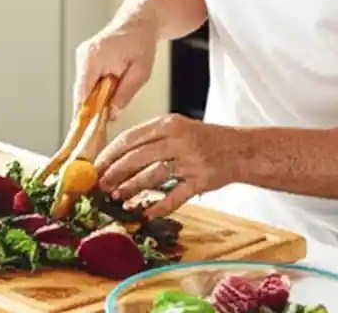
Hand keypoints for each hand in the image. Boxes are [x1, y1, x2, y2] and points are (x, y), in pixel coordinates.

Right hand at [74, 22, 156, 122]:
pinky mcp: (85, 60)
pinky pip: (87, 82)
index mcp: (93, 57)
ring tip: (114, 98)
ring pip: (84, 89)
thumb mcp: (141, 71)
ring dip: (97, 98)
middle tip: (107, 120)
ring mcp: (82, 58)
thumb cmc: (141, 43)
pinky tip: (110, 90)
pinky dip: (97, 91)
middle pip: (81, 93)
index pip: (82, 92)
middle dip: (94, 107)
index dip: (86, 113)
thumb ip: (125, 93)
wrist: (138, 23)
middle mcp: (83, 56)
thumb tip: (111, 113)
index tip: (87, 131)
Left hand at [93, 113, 239, 218]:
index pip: (130, 138)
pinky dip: (159, 206)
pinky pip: (175, 196)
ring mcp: (190, 161)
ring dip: (131, 188)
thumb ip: (151, 138)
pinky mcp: (200, 181)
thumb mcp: (177, 128)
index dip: (110, 153)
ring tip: (117, 196)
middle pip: (137, 157)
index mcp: (168, 124)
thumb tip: (117, 155)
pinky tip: (146, 213)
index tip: (96, 166)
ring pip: (152, 176)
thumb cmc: (204, 140)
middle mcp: (177, 140)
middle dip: (115, 172)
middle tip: (101, 185)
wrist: (240, 149)